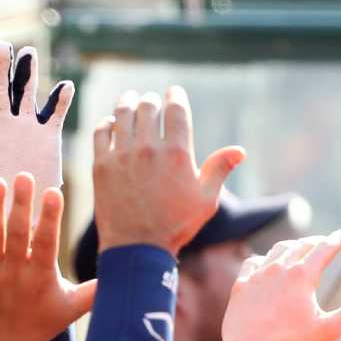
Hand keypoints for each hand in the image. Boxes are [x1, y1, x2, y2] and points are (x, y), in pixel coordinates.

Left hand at [0, 175, 96, 340]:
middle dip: (21, 205)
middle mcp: (15, 273)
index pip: (47, 243)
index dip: (50, 218)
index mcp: (41, 278)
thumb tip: (127, 270)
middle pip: (18, 234)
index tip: (53, 193)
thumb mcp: (72, 309)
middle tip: (24, 177)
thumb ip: (96, 289)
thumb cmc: (41, 325)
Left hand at [91, 86, 244, 252]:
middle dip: (152, 101)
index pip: (176, 108)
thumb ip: (219, 170)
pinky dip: (106, 124)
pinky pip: (100, 132)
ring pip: (123, 114)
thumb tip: (240, 151)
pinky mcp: (101, 166)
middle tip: (152, 102)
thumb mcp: (206, 200)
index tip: (173, 92)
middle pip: (148, 106)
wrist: (137, 249)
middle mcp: (148, 148)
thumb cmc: (175, 226)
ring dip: (128, 103)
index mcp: (177, 152)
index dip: (175, 95)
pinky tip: (111, 125)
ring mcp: (122, 156)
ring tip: (130, 101)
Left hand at [220, 229, 340, 340]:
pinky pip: (254, 263)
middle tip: (326, 242)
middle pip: (302, 245)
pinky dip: (266, 259)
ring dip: (293, 246)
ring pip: (278, 251)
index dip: (339, 238)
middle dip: (317, 241)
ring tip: (300, 249)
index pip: (325, 247)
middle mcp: (279, 269)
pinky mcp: (241, 286)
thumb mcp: (329, 329)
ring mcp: (257, 276)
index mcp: (302, 275)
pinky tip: (268, 264)